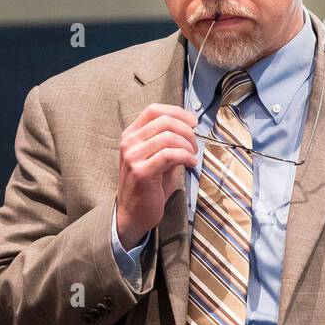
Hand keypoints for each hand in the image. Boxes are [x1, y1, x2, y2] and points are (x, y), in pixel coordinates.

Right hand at [116, 104, 198, 247]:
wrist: (133, 215)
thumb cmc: (148, 187)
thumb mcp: (156, 158)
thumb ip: (167, 142)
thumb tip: (189, 128)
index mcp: (130, 136)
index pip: (153, 110)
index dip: (177, 112)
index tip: (193, 122)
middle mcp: (129, 143)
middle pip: (164, 121)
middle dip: (187, 131)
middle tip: (195, 145)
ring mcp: (132, 157)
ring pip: (168, 137)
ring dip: (187, 145)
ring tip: (192, 156)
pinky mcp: (141, 172)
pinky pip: (170, 155)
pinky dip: (186, 157)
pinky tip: (190, 163)